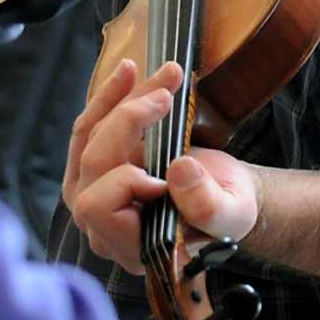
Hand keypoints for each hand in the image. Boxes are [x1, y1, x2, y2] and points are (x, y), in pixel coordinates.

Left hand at [61, 59, 259, 270]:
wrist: (223, 195)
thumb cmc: (227, 210)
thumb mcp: (232, 214)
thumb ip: (207, 206)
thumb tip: (177, 170)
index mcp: (130, 245)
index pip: (100, 208)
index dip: (130, 180)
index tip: (175, 164)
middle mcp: (100, 225)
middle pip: (92, 164)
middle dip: (128, 121)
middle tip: (168, 95)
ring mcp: (92, 194)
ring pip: (88, 138)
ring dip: (122, 99)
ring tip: (161, 74)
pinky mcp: (94, 168)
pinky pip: (89, 127)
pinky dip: (110, 97)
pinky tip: (130, 73)